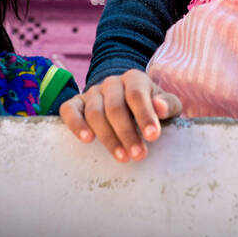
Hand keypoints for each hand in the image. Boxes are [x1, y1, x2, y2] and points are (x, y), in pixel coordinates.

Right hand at [59, 68, 182, 162]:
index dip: (144, 115)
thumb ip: (168, 105)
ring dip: (108, 137)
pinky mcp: (75, 104)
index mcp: (134, 79)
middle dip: (127, 133)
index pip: (137, 94)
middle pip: (115, 107)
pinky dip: (76, 124)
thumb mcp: (165, 105)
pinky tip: (87, 139)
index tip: (153, 137)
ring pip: (94, 112)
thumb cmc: (150, 106)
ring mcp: (92, 93)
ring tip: (122, 157)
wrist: (126, 104)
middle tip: (139, 155)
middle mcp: (111, 83)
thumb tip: (161, 107)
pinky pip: (69, 110)